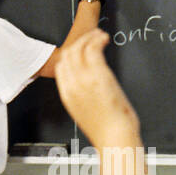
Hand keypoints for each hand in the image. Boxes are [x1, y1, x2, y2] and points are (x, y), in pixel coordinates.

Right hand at [55, 29, 137, 144]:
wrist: (115, 138)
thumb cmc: (107, 131)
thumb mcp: (88, 114)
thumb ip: (85, 99)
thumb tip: (93, 90)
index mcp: (67, 96)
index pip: (61, 67)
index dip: (70, 54)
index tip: (82, 50)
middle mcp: (72, 85)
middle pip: (68, 54)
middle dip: (80, 42)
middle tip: (92, 37)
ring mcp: (83, 79)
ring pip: (78, 48)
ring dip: (89, 37)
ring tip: (100, 36)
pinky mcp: (98, 75)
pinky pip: (92, 48)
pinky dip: (98, 39)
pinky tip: (104, 39)